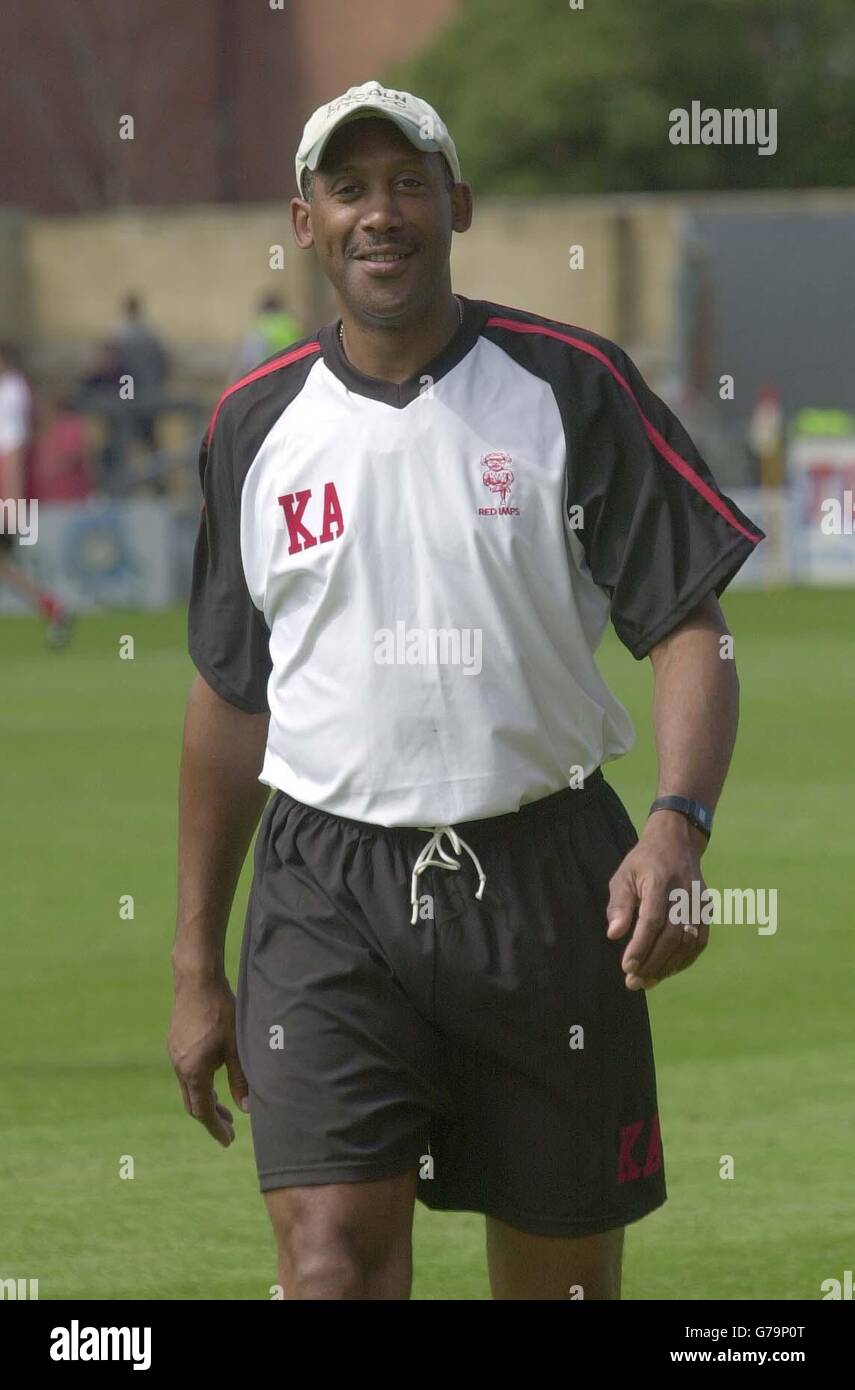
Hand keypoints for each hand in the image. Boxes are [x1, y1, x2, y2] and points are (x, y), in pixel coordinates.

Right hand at [167, 973, 248, 1146]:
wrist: (197, 981)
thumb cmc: (221, 1011)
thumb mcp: (236, 1047)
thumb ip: (240, 1079)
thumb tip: (247, 1109)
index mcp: (194, 1072)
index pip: (203, 1111)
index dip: (216, 1129)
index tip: (228, 1141)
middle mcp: (179, 1067)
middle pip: (192, 1104)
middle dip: (211, 1118)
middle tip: (229, 1129)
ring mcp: (174, 1055)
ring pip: (188, 1088)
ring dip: (205, 1100)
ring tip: (225, 1107)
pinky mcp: (175, 1044)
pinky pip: (185, 1073)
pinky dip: (199, 1084)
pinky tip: (213, 1078)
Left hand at [605, 810, 708, 989]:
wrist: (677, 842)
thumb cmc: (643, 862)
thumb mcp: (623, 875)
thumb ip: (619, 904)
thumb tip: (614, 934)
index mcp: (660, 881)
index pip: (652, 920)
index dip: (641, 946)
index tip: (627, 967)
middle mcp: (684, 893)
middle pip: (672, 936)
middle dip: (652, 963)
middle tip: (634, 982)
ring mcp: (699, 902)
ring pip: (688, 943)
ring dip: (668, 967)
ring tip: (648, 982)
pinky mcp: (707, 910)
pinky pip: (699, 941)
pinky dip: (685, 960)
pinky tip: (667, 970)